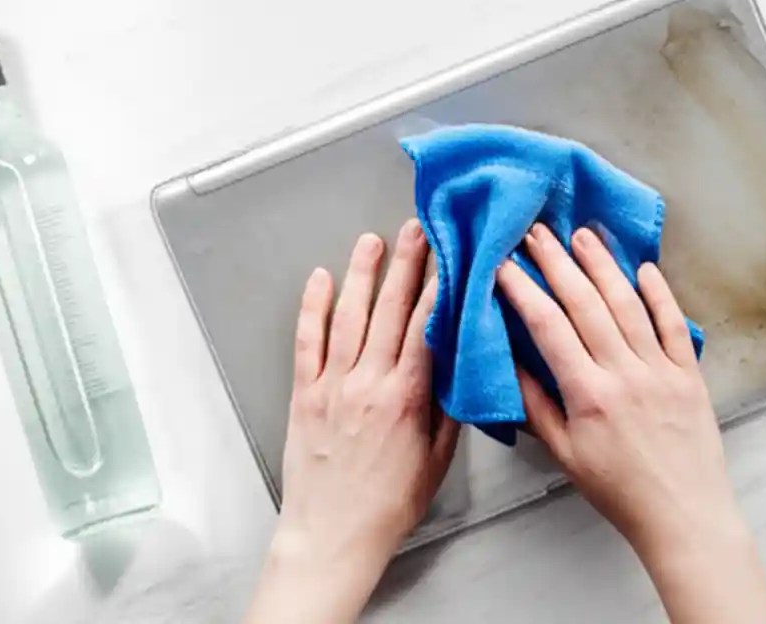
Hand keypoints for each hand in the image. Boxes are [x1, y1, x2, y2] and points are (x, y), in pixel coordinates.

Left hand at [245, 220, 459, 623]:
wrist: (333, 534)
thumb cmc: (388, 504)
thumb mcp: (438, 460)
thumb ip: (450, 409)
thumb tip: (461, 366)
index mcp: (407, 398)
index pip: (428, 327)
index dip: (440, 286)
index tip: (451, 256)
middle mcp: (369, 383)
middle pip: (392, 310)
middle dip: (407, 265)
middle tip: (417, 230)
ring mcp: (333, 385)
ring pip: (350, 316)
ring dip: (362, 274)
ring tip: (372, 241)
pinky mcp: (304, 394)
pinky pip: (308, 340)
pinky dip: (313, 307)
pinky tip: (320, 280)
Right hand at [498, 224, 765, 623]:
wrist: (683, 514)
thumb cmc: (619, 491)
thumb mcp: (565, 456)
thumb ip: (536, 406)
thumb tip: (511, 363)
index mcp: (589, 395)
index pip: (549, 328)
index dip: (523, 291)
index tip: (504, 264)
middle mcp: (625, 374)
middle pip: (586, 304)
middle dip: (557, 263)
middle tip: (537, 232)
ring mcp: (661, 371)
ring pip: (628, 305)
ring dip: (603, 266)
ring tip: (583, 235)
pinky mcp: (689, 374)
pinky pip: (673, 325)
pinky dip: (660, 294)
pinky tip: (644, 269)